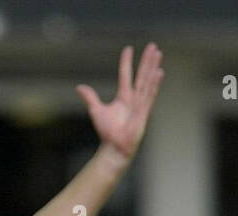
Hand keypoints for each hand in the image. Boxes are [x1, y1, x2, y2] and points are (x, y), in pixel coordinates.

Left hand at [76, 43, 163, 162]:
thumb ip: (90, 98)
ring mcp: (140, 104)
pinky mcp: (144, 112)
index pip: (126, 75)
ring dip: (152, 67)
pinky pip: (150, 95)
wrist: (114, 148)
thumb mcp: (96, 110)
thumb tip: (79, 87)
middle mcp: (134, 98)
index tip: (128, 49)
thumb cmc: (107, 132)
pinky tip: (158, 72)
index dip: (126, 62)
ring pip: (147, 81)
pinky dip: (154, 84)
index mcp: (123, 97)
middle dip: (146, 61)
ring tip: (157, 53)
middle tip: (152, 46)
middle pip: (141, 75)